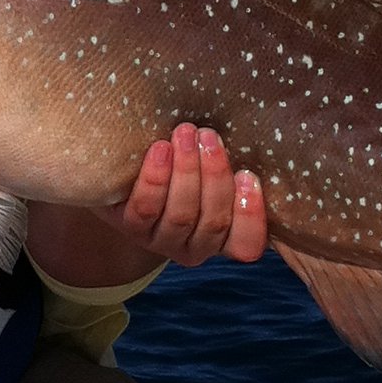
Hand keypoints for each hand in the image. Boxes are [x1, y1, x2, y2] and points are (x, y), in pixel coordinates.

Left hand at [99, 124, 266, 266]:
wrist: (130, 177)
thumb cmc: (185, 168)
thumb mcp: (211, 170)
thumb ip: (229, 164)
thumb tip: (245, 136)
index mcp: (225, 239)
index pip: (247, 244)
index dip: (251, 215)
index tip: (248, 175)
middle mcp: (196, 248)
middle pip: (213, 222)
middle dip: (214, 176)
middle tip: (209, 137)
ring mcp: (163, 241)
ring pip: (181, 215)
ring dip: (186, 171)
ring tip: (185, 135)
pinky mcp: (132, 229)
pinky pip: (146, 208)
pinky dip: (156, 178)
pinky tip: (160, 149)